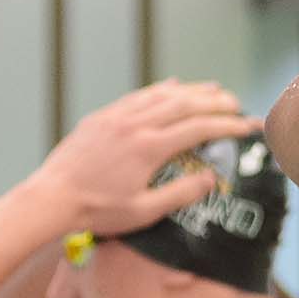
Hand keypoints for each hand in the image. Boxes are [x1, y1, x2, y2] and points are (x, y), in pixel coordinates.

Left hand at [31, 79, 260, 236]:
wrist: (51, 199)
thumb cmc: (97, 211)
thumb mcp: (144, 211)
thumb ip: (181, 193)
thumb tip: (211, 178)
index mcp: (149, 148)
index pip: (198, 128)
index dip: (227, 125)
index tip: (247, 125)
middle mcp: (134, 125)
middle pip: (184, 104)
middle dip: (215, 101)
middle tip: (236, 103)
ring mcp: (116, 117)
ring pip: (161, 95)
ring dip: (190, 90)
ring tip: (212, 89)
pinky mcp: (101, 117)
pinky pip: (137, 96)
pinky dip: (159, 89)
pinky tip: (171, 86)